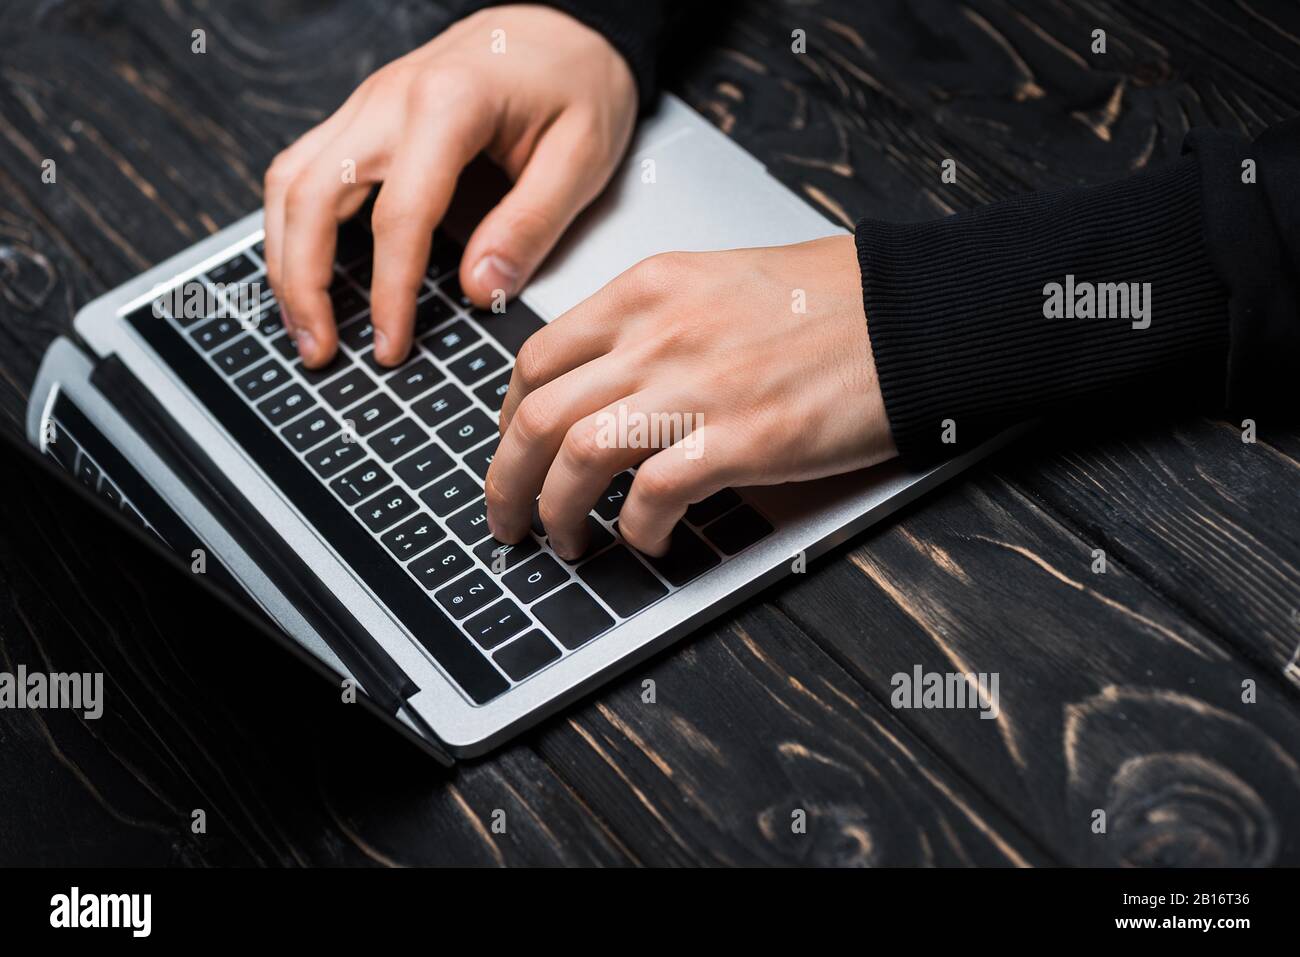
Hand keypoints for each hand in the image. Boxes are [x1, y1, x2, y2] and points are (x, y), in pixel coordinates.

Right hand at [262, 5, 636, 366]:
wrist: (564, 25)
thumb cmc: (577, 82)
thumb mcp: (581, 156)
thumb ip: (531, 225)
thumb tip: (481, 290)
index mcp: (450, 104)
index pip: (400, 215)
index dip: (389, 292)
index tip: (391, 346)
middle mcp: (391, 98)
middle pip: (312, 194)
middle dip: (304, 281)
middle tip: (319, 349)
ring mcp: (368, 103)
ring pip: (290, 179)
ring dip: (284, 257)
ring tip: (303, 325)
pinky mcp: (364, 116)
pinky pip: (304, 168)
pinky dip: (294, 225)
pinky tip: (306, 270)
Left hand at [485, 236, 898, 557]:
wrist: (910, 313)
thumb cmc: (827, 300)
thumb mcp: (715, 281)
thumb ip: (648, 322)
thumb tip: (597, 381)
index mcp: (648, 290)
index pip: (536, 359)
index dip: (506, 421)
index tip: (512, 453)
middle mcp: (658, 333)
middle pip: (536, 416)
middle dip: (506, 482)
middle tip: (509, 520)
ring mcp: (698, 386)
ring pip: (575, 456)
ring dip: (556, 513)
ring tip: (565, 542)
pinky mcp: (743, 439)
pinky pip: (652, 495)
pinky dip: (637, 529)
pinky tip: (647, 540)